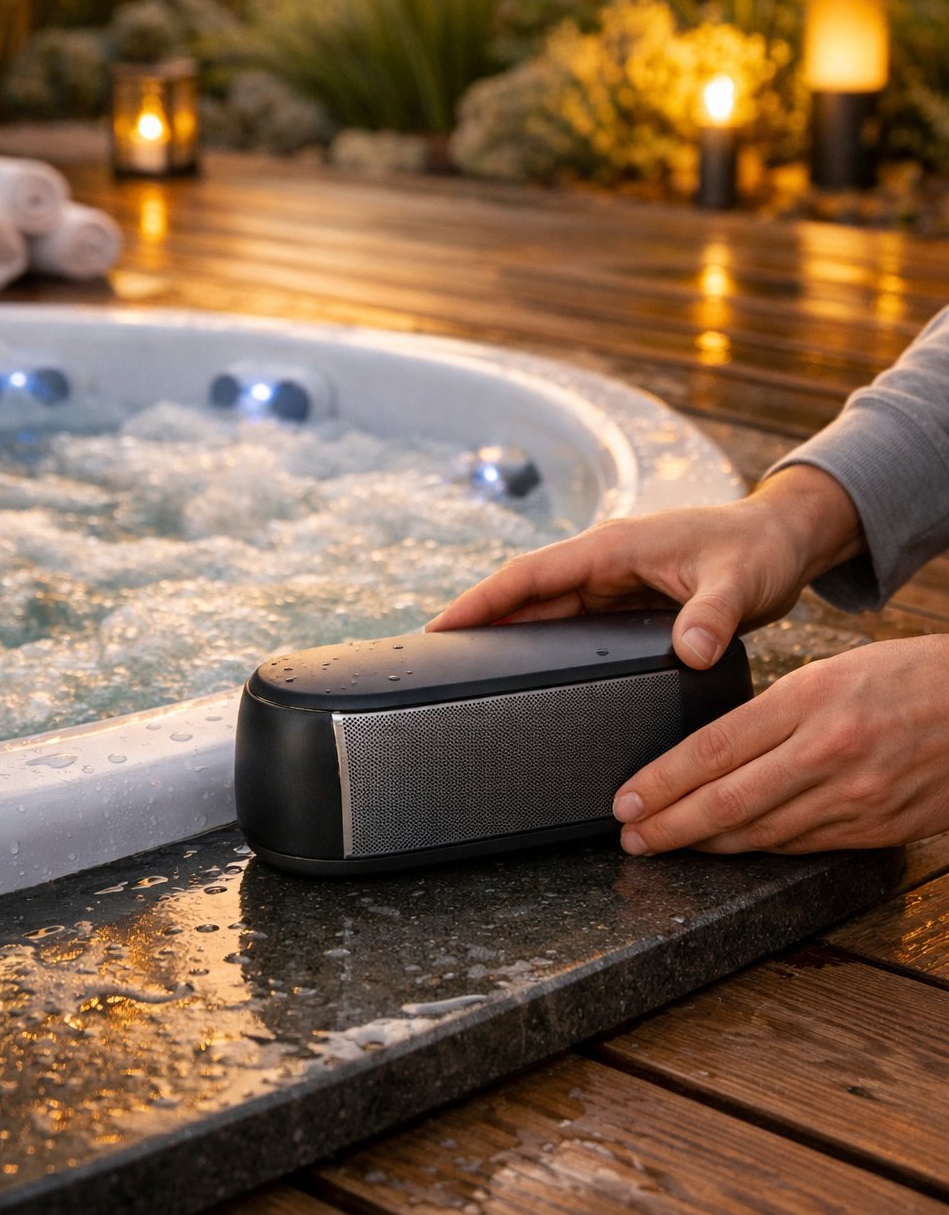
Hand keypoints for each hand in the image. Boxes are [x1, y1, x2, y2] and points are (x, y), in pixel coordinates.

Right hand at [427, 464, 862, 671]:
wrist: (782, 542)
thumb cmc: (758, 550)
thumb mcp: (738, 582)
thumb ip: (713, 616)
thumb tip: (693, 652)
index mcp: (612, 548)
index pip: (530, 575)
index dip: (482, 601)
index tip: (440, 627)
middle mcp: (602, 564)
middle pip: (524, 596)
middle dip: (478, 623)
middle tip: (433, 662)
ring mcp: (611, 584)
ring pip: (543, 613)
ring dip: (506, 636)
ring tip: (463, 673)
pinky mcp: (625, 604)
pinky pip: (571, 626)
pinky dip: (542, 645)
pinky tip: (527, 673)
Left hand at [613, 634, 948, 852]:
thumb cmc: (911, 678)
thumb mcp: (834, 672)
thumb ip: (777, 710)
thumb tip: (717, 749)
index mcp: (810, 700)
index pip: (714, 748)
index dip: (662, 781)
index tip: (625, 798)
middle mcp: (827, 752)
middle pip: (727, 801)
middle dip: (668, 824)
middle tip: (629, 835)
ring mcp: (853, 797)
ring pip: (759, 833)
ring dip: (703, 844)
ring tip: (664, 845)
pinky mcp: (875, 830)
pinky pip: (799, 847)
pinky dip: (755, 849)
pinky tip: (725, 849)